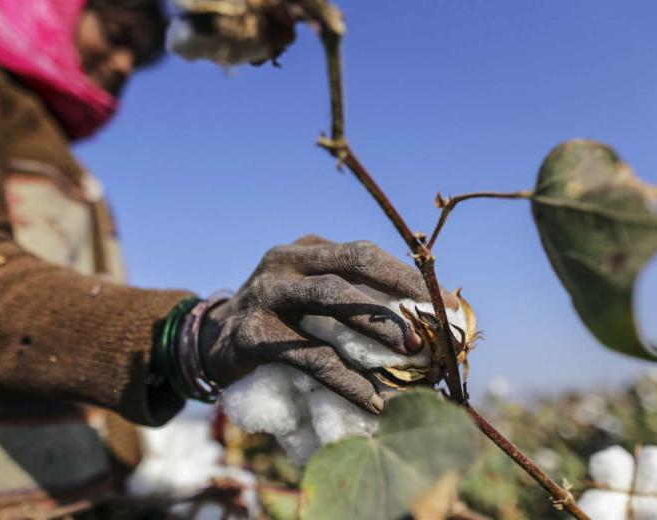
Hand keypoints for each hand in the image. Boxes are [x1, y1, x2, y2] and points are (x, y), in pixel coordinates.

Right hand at [199, 235, 431, 412]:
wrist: (211, 341)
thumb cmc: (277, 317)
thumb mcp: (308, 293)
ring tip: (411, 355)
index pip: (364, 253)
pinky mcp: (253, 335)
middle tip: (431, 328)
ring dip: (376, 328)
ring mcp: (265, 295)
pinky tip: (371, 400)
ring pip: (330, 300)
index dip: (406, 275)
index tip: (446, 301)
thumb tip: (420, 321)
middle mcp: (285, 264)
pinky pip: (309, 356)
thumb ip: (350, 295)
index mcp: (306, 249)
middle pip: (350, 266)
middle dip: (396, 295)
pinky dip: (345, 380)